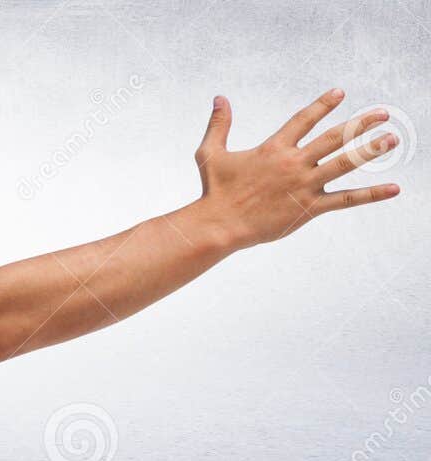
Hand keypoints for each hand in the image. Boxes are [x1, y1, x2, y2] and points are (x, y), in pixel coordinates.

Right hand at [192, 89, 399, 248]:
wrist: (219, 224)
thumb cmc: (214, 190)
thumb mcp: (210, 154)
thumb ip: (218, 125)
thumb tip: (219, 98)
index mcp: (273, 149)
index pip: (303, 120)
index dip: (323, 105)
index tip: (340, 93)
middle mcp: (293, 163)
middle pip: (333, 138)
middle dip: (360, 124)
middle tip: (383, 113)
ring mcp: (304, 185)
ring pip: (344, 163)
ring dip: (370, 150)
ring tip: (392, 139)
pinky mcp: (309, 207)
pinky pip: (346, 199)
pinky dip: (371, 194)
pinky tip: (394, 188)